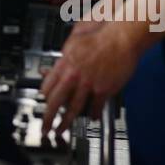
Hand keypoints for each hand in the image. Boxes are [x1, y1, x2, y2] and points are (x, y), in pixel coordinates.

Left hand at [39, 20, 147, 141]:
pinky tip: (93, 118)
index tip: (43, 101)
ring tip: (62, 129)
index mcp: (65, 62)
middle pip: (56, 100)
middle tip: (44, 126)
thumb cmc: (101, 35)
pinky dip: (94, 114)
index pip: (48, 84)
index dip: (44, 96)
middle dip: (48, 116)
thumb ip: (66, 54)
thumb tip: (60, 60)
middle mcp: (74, 74)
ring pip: (73, 108)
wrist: (121, 37)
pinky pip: (96, 106)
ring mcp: (88, 83)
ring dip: (66, 122)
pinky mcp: (103, 88)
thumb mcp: (75, 41)